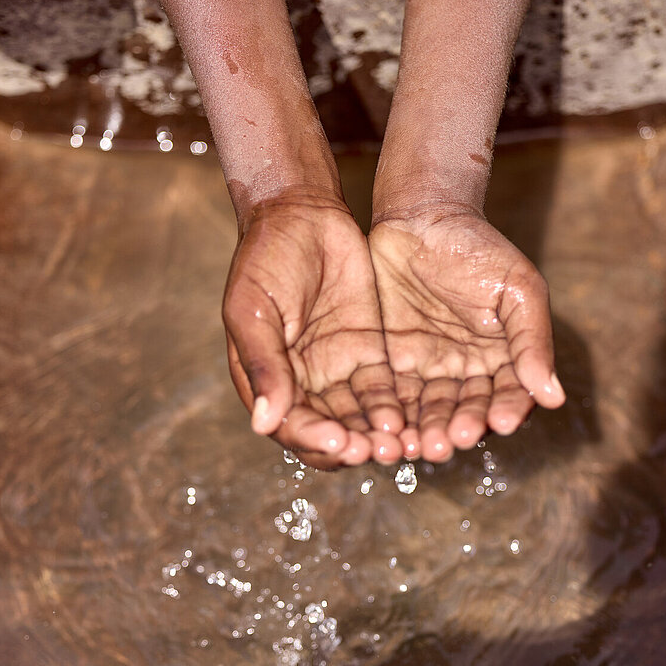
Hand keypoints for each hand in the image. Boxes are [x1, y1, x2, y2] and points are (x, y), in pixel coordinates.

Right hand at [223, 190, 404, 467]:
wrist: (301, 214)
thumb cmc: (264, 258)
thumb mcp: (253, 311)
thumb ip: (264, 366)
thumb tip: (265, 423)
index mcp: (266, 381)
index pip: (291, 427)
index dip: (314, 440)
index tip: (340, 442)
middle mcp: (303, 384)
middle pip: (330, 433)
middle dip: (353, 446)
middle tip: (379, 451)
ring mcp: (338, 371)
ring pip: (360, 419)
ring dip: (377, 436)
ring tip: (402, 443)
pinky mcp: (370, 354)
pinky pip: (385, 393)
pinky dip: (395, 411)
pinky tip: (412, 419)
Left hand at [368, 204, 564, 461]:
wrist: (421, 216)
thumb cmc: (480, 248)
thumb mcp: (517, 289)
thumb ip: (532, 342)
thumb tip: (554, 398)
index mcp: (504, 359)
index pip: (508, 396)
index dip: (504, 410)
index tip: (498, 422)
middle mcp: (467, 372)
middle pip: (466, 411)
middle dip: (458, 429)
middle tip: (449, 442)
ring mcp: (428, 370)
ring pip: (428, 411)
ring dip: (425, 432)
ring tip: (421, 445)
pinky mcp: (391, 364)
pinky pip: (393, 397)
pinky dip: (392, 416)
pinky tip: (389, 429)